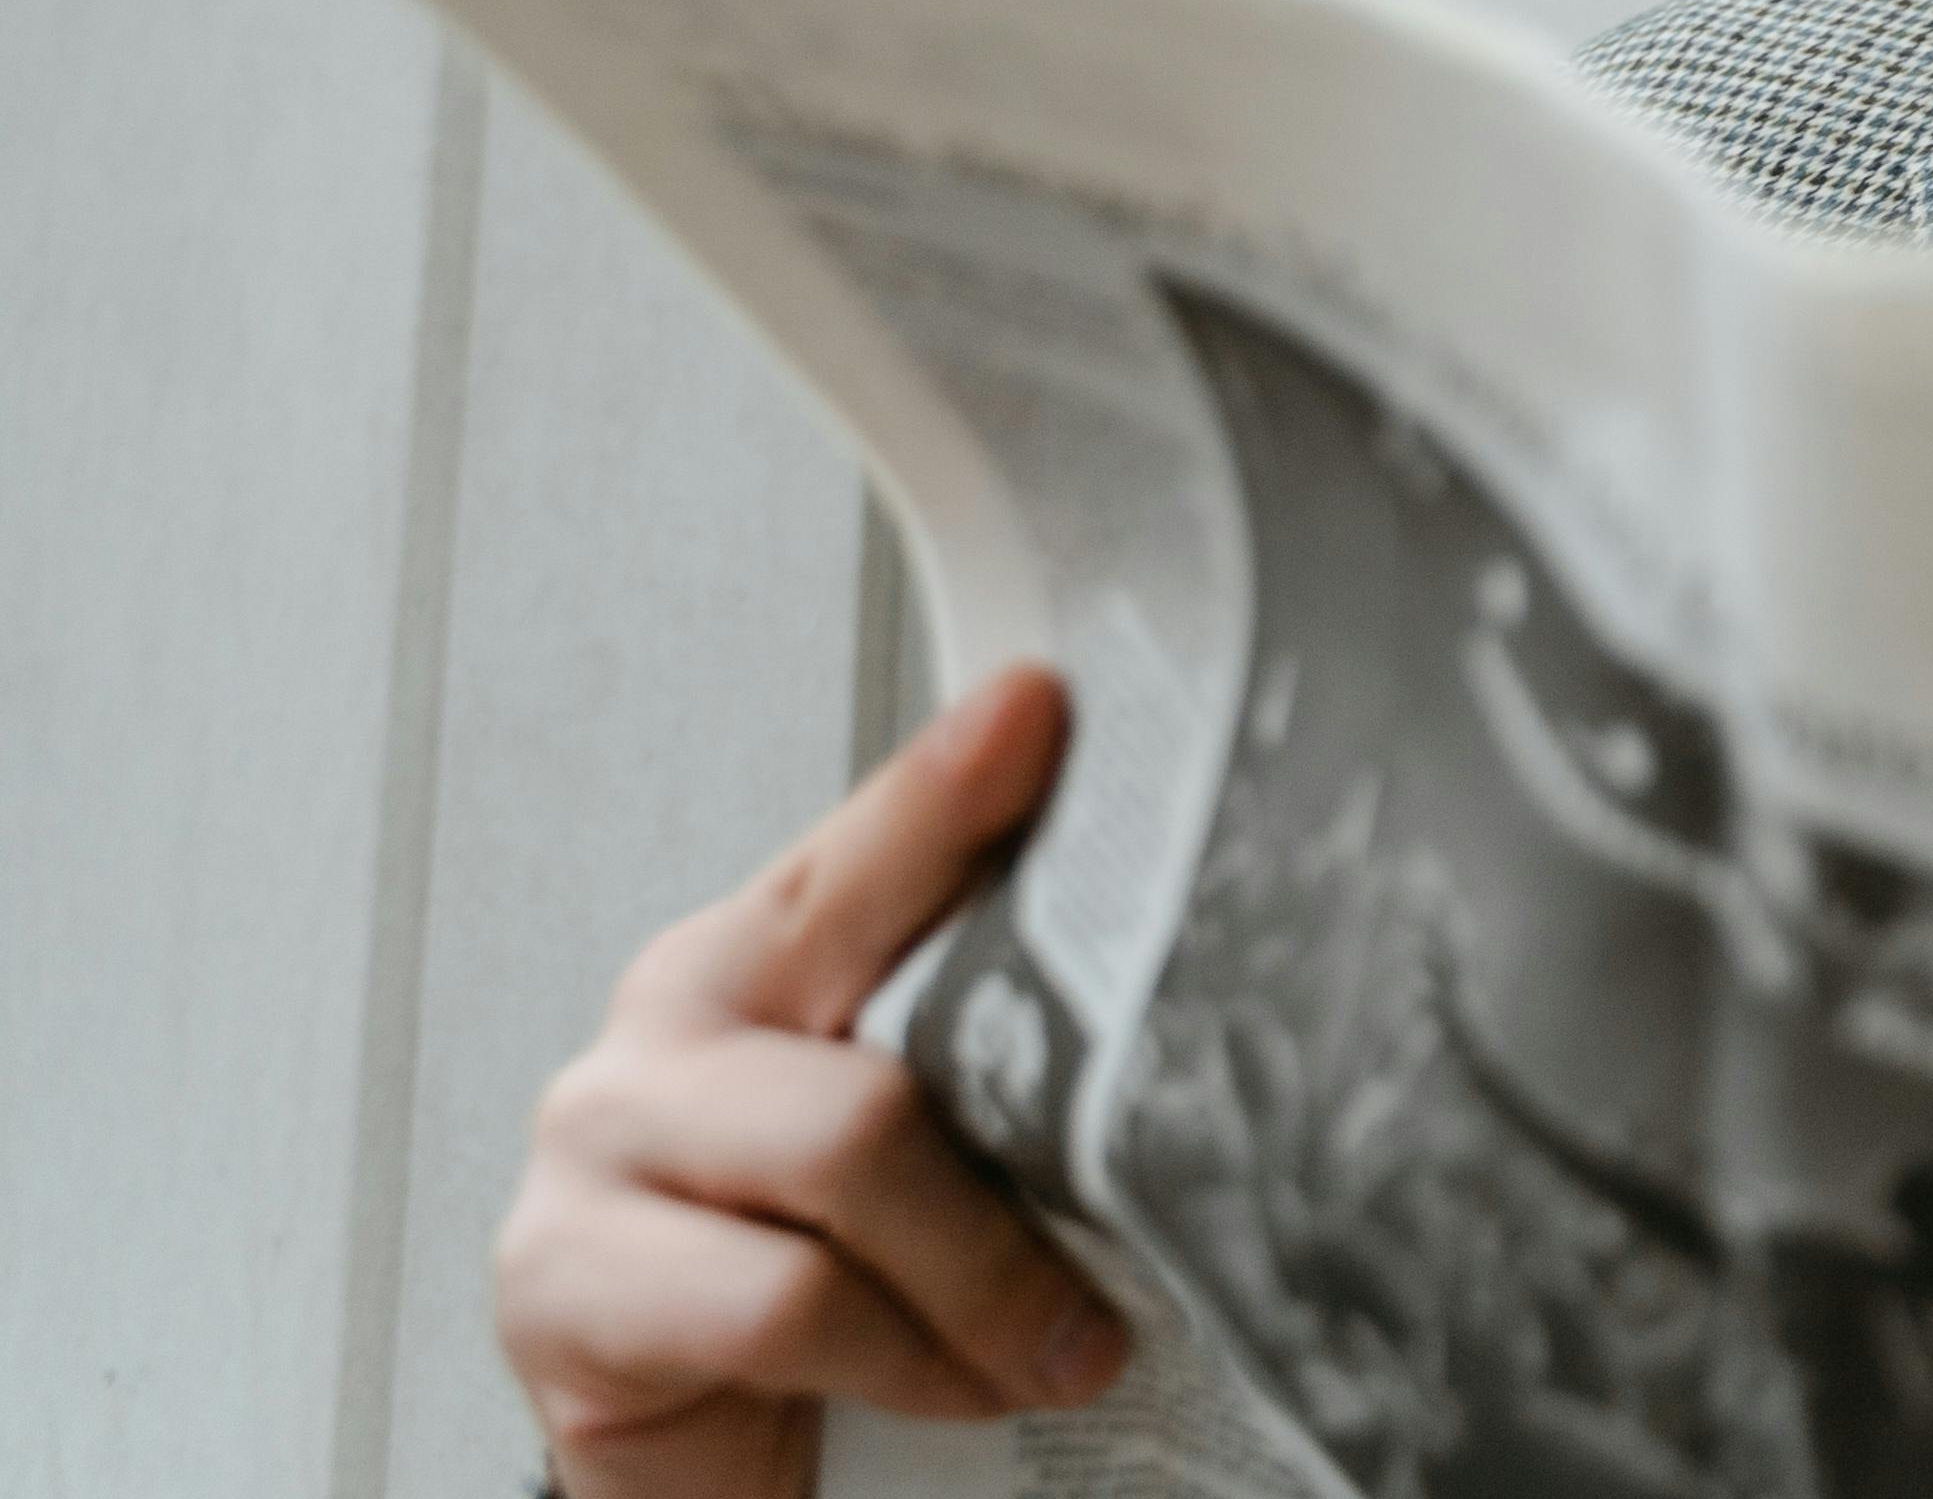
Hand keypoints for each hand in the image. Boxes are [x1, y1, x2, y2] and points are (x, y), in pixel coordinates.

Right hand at [496, 663, 1133, 1498]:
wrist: (719, 1456)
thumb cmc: (845, 1281)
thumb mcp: (936, 1143)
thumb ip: (996, 1050)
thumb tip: (1171, 1004)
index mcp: (763, 955)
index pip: (865, 855)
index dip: (947, 790)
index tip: (1041, 707)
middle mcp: (668, 1023)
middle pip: (888, 1026)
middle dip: (1039, 1144)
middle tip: (1151, 1217)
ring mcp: (598, 1147)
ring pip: (851, 1151)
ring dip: (986, 1280)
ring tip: (1061, 1343)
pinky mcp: (561, 1287)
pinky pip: (785, 1300)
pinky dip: (903, 1353)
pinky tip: (953, 1387)